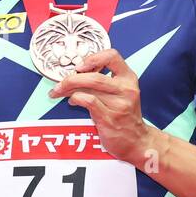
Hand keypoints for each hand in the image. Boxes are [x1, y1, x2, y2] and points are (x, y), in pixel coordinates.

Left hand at [48, 48, 155, 165]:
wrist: (135, 140)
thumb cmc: (123, 114)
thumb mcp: (119, 92)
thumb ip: (101, 81)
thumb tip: (74, 74)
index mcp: (128, 78)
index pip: (112, 56)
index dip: (93, 58)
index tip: (79, 66)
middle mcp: (126, 89)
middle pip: (94, 76)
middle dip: (71, 79)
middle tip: (59, 83)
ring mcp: (119, 104)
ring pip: (88, 88)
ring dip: (68, 89)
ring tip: (60, 92)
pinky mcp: (109, 118)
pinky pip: (88, 101)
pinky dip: (75, 98)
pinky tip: (72, 101)